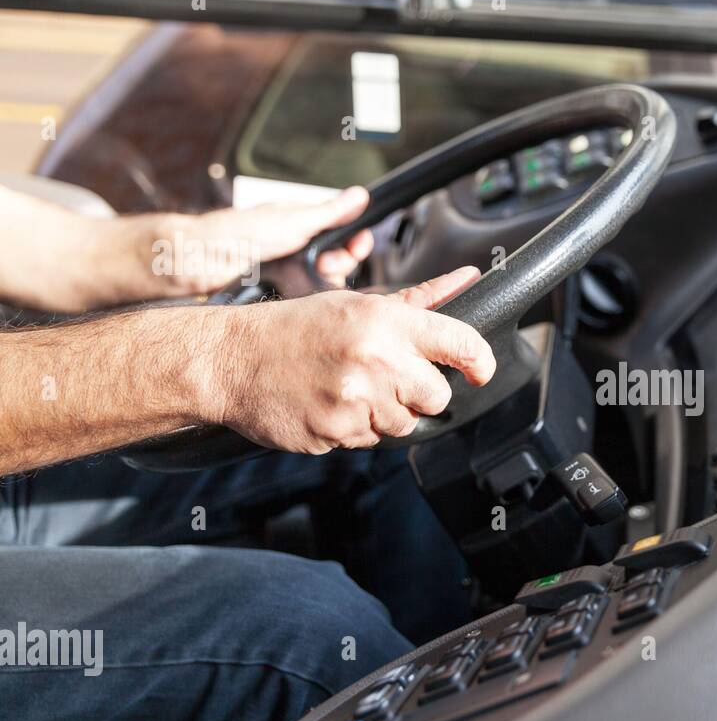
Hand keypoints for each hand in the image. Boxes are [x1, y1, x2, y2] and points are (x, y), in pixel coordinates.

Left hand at [159, 187, 374, 296]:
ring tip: (312, 276)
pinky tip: (305, 292)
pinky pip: (311, 296)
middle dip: (341, 261)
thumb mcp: (297, 219)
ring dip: (327, 280)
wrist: (210, 259)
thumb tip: (361, 195)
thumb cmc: (246, 232)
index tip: (358, 245)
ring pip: (329, 281)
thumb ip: (332, 212)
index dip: (356, 241)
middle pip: (341, 259)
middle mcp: (303, 246)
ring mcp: (295, 269)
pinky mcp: (286, 289)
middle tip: (326, 263)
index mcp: (307, 223)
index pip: (346, 233)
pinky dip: (313, 294)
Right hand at [206, 266, 493, 453]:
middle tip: (386, 377)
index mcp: (385, 322)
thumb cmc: (295, 328)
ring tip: (349, 388)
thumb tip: (467, 280)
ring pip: (405, 424)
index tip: (479, 370)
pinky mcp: (337, 432)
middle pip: (438, 396)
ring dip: (385, 413)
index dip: (480, 362)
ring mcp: (356, 400)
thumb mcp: (356, 303)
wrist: (231, 360)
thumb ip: (420, 299)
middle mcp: (376, 360)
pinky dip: (355, 428)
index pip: (461, 343)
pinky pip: (370, 440)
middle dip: (420, 392)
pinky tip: (330, 404)